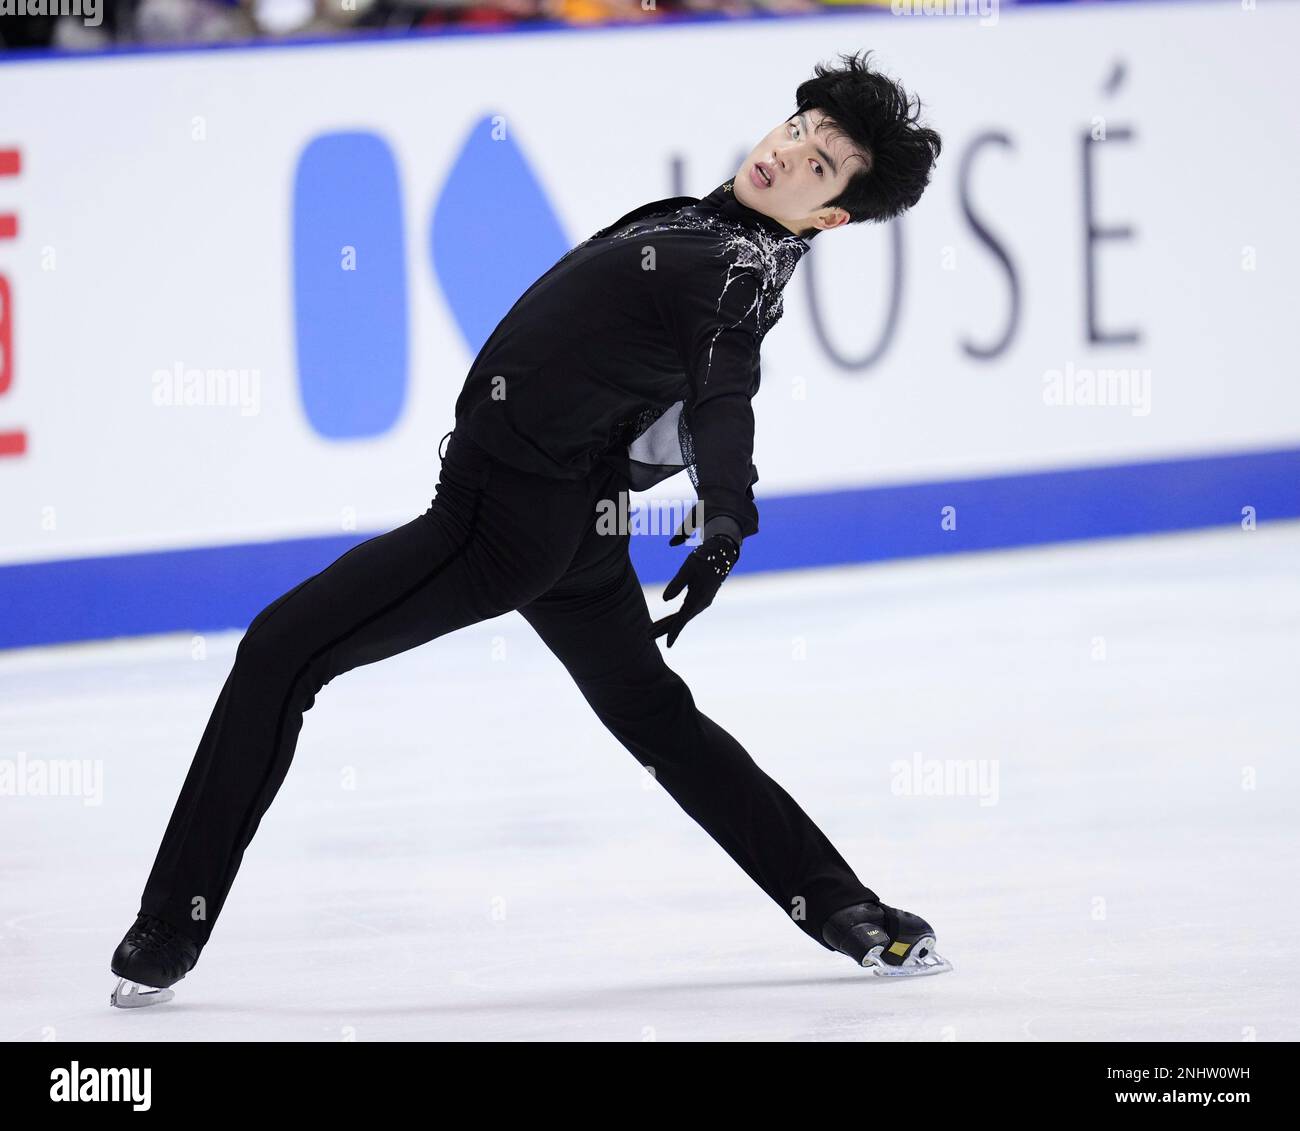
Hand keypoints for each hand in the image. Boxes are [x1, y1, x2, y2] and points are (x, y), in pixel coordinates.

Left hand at [650, 533, 739, 647]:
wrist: (723, 553)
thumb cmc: (704, 558)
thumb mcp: (688, 568)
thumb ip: (676, 584)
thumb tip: (664, 600)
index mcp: (699, 597)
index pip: (683, 618)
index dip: (674, 631)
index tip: (667, 645)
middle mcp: (702, 603)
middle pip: (680, 620)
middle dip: (664, 628)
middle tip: (647, 636)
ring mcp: (703, 602)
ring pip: (683, 616)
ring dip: (668, 624)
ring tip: (651, 631)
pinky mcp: (701, 599)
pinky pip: (686, 612)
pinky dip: (675, 618)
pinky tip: (666, 622)